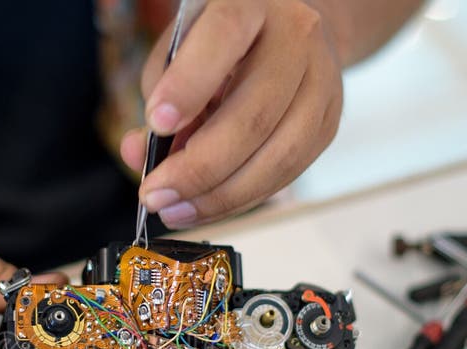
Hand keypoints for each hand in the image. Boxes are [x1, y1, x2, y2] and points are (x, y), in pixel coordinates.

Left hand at [120, 0, 344, 227]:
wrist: (293, 34)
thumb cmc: (225, 44)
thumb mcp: (181, 51)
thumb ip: (158, 95)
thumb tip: (138, 155)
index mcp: (251, 4)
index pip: (224, 35)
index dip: (189, 85)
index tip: (156, 125)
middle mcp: (296, 39)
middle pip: (253, 115)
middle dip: (197, 168)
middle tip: (156, 194)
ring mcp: (321, 83)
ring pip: (277, 155)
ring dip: (220, 195)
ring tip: (176, 210)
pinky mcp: (329, 124)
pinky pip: (287, 174)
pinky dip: (241, 199)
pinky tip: (207, 206)